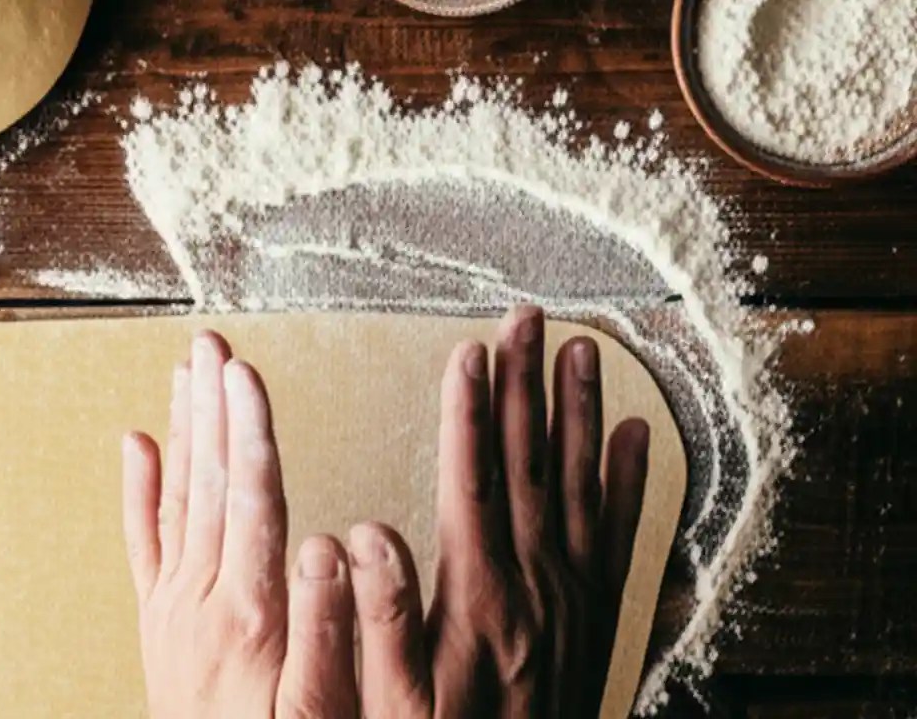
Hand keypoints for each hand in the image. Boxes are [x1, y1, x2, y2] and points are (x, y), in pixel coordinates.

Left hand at [122, 332, 358, 718]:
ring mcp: (173, 604)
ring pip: (177, 497)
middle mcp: (201, 598)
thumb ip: (326, 631)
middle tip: (210, 345)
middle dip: (212, 407)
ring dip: (183, 428)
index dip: (249, 433)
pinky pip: (144, 540)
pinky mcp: (159, 617)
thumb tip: (331, 550)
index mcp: (248, 613)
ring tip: (186, 372)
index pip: (250, 501)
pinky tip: (138, 442)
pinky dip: (138, 487)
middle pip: (208, 482)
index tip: (245, 375)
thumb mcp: (318, 711)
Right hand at [349, 306, 649, 718]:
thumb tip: (366, 536)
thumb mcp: (392, 700)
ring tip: (582, 350)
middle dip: (525, 384)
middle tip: (526, 320)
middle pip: (529, 461)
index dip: (469, 412)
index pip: (473, 480)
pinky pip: (618, 530)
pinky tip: (634, 435)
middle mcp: (534, 579)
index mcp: (479, 593)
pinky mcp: (596, 607)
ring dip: (580, 411)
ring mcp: (573, 590)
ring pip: (577, 480)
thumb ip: (383, 618)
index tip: (469, 354)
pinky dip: (629, 478)